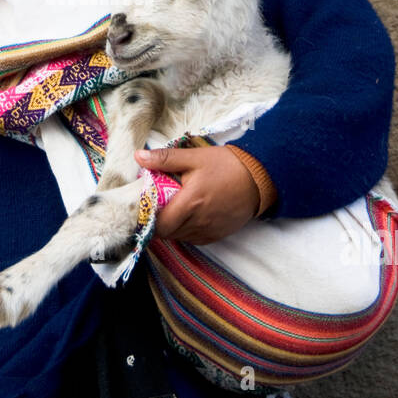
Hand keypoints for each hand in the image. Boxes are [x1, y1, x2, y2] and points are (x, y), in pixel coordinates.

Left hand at [133, 144, 259, 243]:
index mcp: (190, 202)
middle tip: (159, 206)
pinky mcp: (217, 235)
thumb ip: (165, 159)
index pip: (159, 224)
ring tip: (174, 209)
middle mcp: (199, 221)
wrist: (259, 178)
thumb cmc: (226, 165)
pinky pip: (194, 239)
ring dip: (173, 227)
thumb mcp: (194, 157)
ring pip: (180, 237)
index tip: (146, 207)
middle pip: (167, 233)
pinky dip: (187, 231)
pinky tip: (189, 215)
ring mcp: (209, 231)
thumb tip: (138, 157)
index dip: (148, 219)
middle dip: (159, 222)